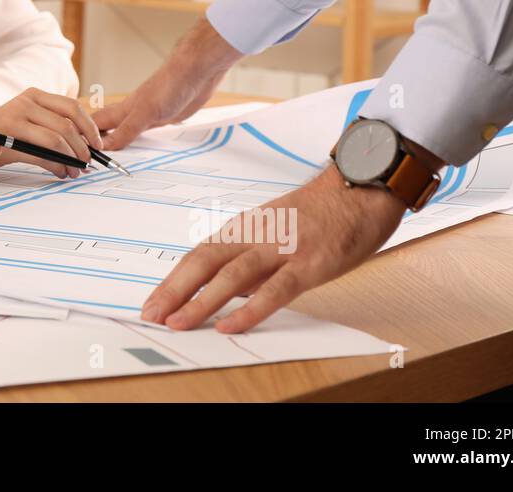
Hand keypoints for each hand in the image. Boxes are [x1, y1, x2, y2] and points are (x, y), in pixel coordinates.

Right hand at [0, 87, 102, 178]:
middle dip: (82, 149)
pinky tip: (60, 172)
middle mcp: (25, 101)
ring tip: (74, 172)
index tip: (98, 144)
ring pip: (56, 141)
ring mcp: (14, 117)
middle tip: (87, 164)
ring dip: (70, 161)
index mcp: (35, 94)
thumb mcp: (30, 119)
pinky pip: (42, 155)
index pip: (72, 107)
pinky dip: (56, 167)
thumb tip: (88, 146)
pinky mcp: (7, 137)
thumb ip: (55, 126)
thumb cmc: (7, 131)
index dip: (90, 127)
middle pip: (66, 126)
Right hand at [93, 15, 241, 149]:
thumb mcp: (146, 112)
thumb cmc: (170, 83)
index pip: (95, 124)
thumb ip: (126, 129)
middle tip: (90, 159)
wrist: (195, 71)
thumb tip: (105, 145)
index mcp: (123, 109)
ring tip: (109, 158)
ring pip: (124, 130)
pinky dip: (138, 141)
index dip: (83, 137)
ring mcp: (146, 114)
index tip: (78, 155)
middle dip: (96, 141)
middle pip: (107, 127)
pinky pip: (144, 132)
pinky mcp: (161, 116)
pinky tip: (140, 146)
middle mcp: (131, 112)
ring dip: (116, 142)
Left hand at [141, 164, 406, 332]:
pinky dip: (250, 309)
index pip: (199, 256)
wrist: (361, 187)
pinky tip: (230, 325)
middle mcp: (255, 235)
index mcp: (245, 229)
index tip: (153, 302)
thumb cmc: (320, 213)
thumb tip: (226, 293)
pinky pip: (275, 290)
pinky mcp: (309, 262)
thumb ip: (251, 262)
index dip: (173, 280)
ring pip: (232, 276)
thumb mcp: (275, 233)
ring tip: (178, 323)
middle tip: (151, 315)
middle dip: (174, 291)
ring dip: (201, 301)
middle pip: (204, 262)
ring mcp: (281, 248)